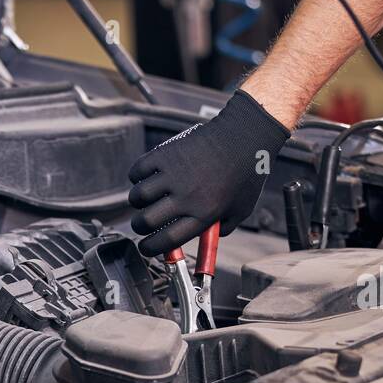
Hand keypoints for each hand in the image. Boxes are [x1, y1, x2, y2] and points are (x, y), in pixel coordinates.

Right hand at [128, 89, 290, 256]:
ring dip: (136, 202)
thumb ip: (222, 228)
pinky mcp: (167, 154)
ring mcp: (175, 174)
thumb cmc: (246, 171)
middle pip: (146, 221)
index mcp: (204, 214)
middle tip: (142, 223)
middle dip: (139, 227)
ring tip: (143, 199)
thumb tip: (204, 240)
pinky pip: (138, 170)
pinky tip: (144, 177)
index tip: (145, 247)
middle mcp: (187, 196)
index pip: (167, 240)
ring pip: (138, 196)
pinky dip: (136, 176)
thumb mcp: (241, 209)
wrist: (245, 134)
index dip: (150, 248)